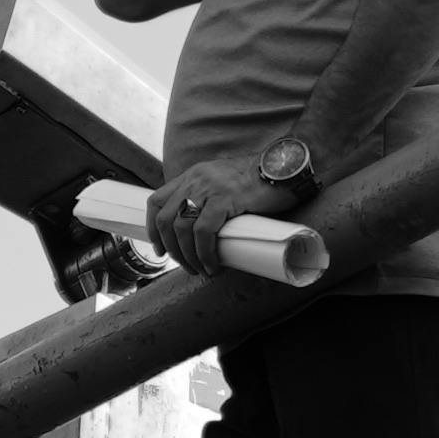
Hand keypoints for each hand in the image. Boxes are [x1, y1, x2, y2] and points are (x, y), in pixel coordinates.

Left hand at [141, 155, 265, 271]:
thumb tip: (203, 231)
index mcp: (192, 176)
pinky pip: (204, 231)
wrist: (285, 167)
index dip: (153, 229)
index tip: (161, 249)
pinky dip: (204, 252)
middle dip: (171, 249)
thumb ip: (210, 198)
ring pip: (182, 228)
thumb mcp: (224, 183)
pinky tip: (212, 264)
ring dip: (188, 256)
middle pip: (165, 219)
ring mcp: (209, 187)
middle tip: (186, 265)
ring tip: (201, 269)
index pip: (156, 201)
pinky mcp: (225, 198)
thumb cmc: (261, 181)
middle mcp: (195, 179)